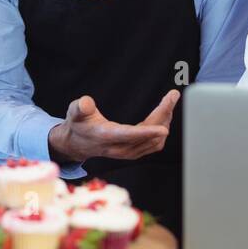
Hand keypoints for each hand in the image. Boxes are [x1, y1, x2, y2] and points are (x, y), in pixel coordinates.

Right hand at [47, 89, 179, 163]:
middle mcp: (119, 148)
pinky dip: (162, 128)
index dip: (147, 132)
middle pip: (147, 136)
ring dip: (165, 121)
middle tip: (173, 96)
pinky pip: (154, 143)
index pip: (129, 136)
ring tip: (170, 101)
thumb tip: (86, 103)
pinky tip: (165, 114)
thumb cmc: (78, 124)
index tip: (163, 128)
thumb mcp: (74, 112)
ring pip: (154, 141)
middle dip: (163, 115)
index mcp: (106, 137)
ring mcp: (128, 153)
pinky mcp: (135, 152)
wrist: (77, 143)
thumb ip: (80, 107)